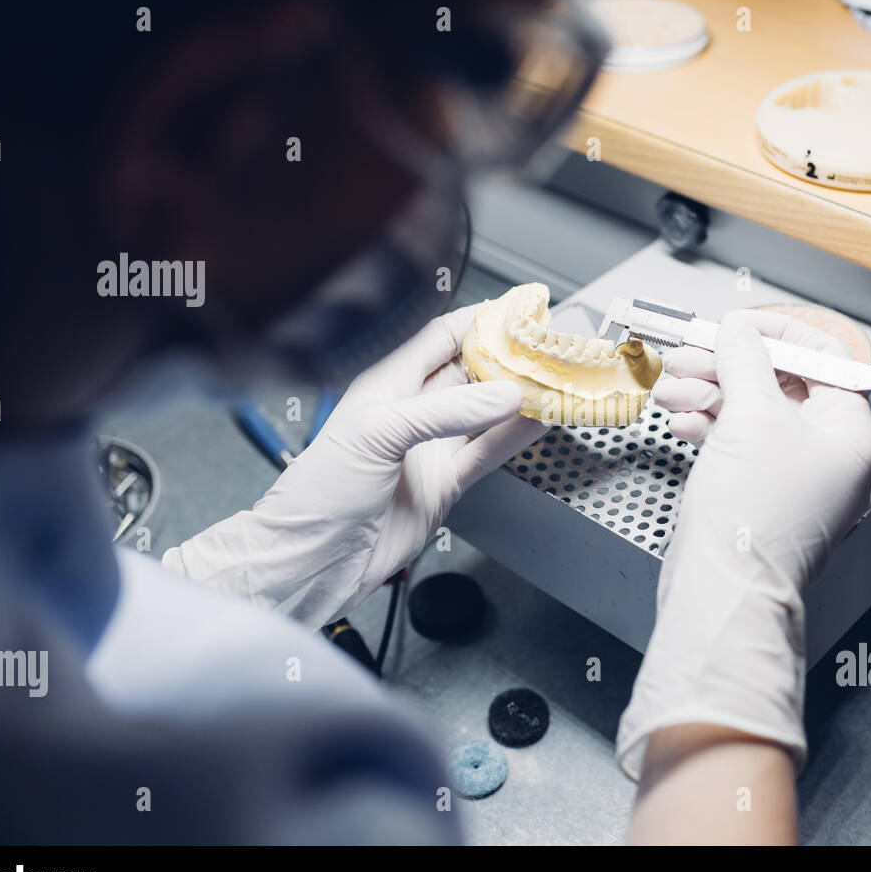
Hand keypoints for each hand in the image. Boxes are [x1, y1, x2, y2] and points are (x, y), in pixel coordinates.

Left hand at [163, 303, 542, 628]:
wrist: (315, 560)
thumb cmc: (318, 492)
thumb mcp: (376, 433)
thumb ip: (443, 412)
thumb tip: (503, 394)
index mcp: (385, 385)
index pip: (441, 338)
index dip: (480, 321)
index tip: (519, 311)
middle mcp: (411, 412)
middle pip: (471, 372)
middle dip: (509, 357)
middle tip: (548, 347)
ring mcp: (430, 449)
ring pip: (487, 413)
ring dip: (520, 398)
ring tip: (555, 380)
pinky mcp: (445, 484)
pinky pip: (489, 452)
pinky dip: (517, 437)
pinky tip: (541, 421)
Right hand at [616, 310, 870, 778]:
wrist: (723, 590)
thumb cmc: (754, 518)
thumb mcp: (751, 417)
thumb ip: (745, 360)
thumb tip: (738, 329)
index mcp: (850, 434)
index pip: (827, 360)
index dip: (779, 335)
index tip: (739, 325)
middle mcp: (829, 455)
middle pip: (783, 385)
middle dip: (731, 365)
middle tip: (692, 353)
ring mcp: (793, 477)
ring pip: (754, 413)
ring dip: (710, 393)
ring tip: (672, 386)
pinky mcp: (760, 495)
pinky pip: (739, 444)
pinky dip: (709, 426)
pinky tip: (681, 420)